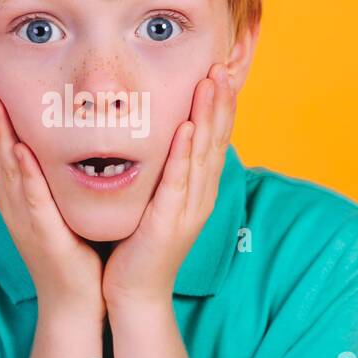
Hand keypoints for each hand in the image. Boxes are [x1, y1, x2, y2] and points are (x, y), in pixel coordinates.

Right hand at [0, 76, 104, 318]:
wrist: (75, 300)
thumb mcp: (51, 206)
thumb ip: (45, 177)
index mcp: (13, 195)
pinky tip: (19, 150)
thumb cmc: (69, 250)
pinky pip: (31, 197)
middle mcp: (11, 202)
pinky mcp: (42, 232)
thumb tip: (45, 145)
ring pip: (4, 167)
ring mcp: (23, 216)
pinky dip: (24, 173)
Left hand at [103, 63, 235, 314]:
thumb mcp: (156, 200)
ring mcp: (188, 210)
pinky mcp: (169, 222)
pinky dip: (185, 154)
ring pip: (202, 154)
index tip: (221, 69)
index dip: (221, 104)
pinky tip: (188, 129)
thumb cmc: (138, 246)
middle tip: (223, 64)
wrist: (134, 293)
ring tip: (211, 82)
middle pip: (216, 140)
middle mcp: (200, 196)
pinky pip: (179, 182)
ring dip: (208, 116)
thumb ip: (163, 171)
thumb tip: (163, 137)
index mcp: (198, 190)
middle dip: (221, 100)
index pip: (214, 138)